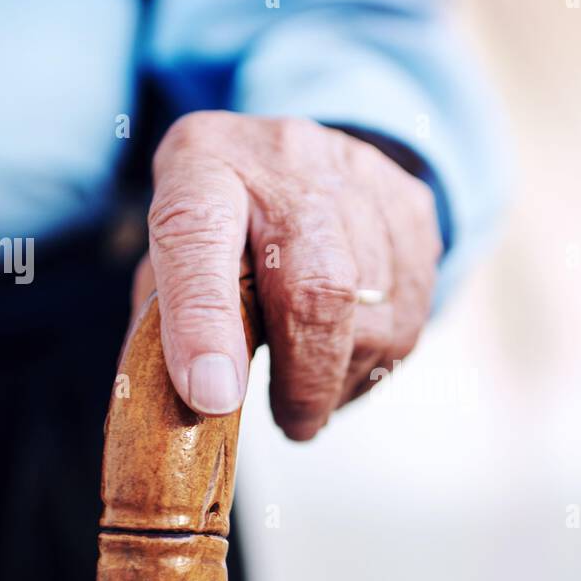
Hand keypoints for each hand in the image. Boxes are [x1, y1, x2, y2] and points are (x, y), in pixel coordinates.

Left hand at [132, 111, 440, 439]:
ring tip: (318, 396)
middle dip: (307, 378)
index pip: (197, 236)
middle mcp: (284, 159)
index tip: (214, 399)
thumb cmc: (220, 227)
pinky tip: (351, 362)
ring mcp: (358, 176)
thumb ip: (167, 326)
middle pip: (316, 283)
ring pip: (375, 308)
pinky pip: (413, 306)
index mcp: (201, 167)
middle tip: (294, 423)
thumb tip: (191, 410)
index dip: (204, 324)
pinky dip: (381, 356)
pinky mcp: (411, 204)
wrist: (294, 157)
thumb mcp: (169, 255)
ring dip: (346, 376)